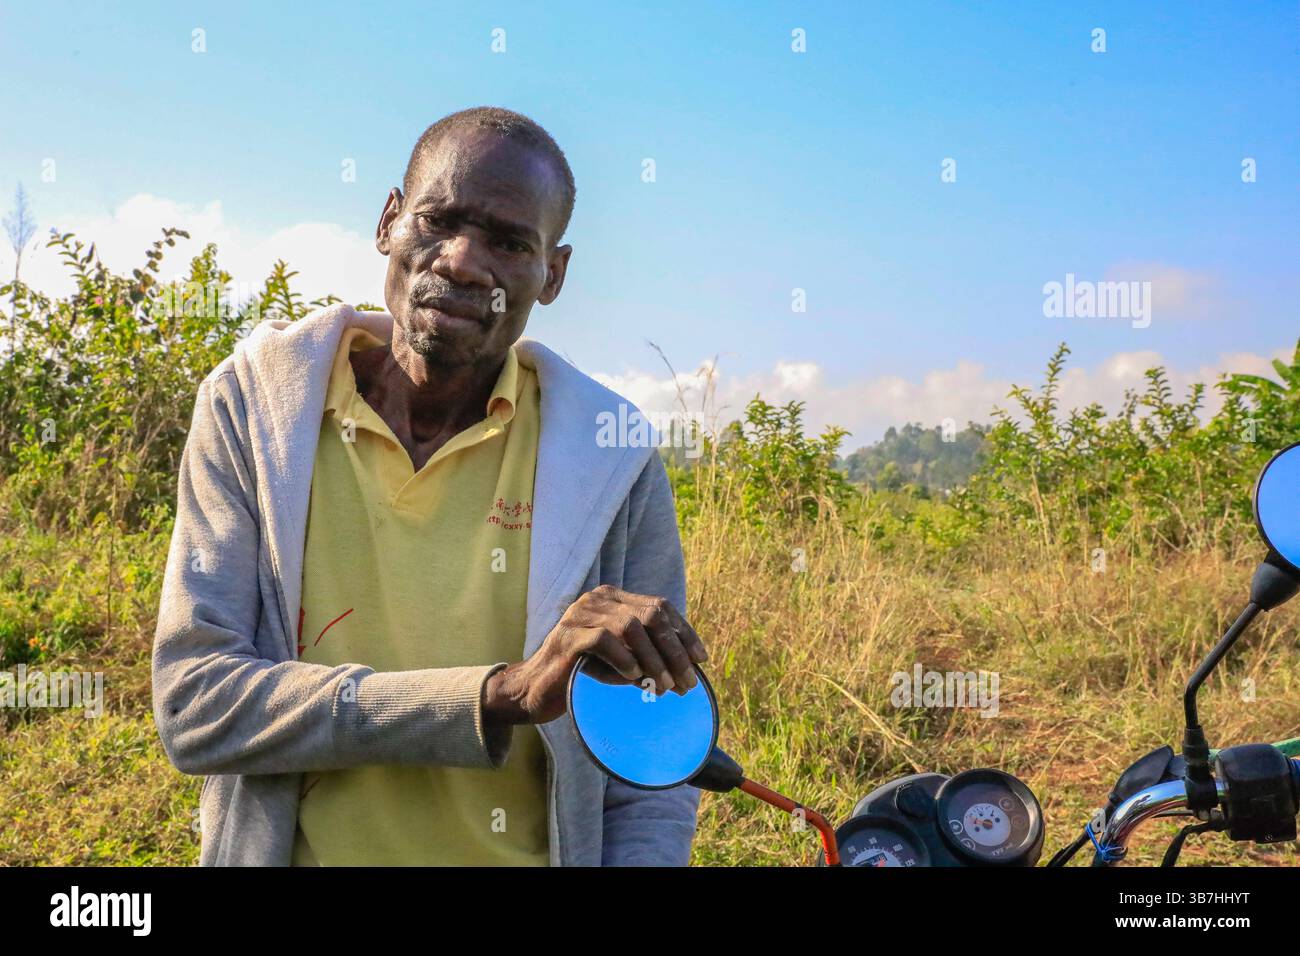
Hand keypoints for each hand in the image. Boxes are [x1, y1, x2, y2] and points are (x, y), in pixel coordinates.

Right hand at [482, 585, 707, 725]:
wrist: (537, 690)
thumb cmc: (584, 675)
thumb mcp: (624, 662)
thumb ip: (650, 656)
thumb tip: (689, 668)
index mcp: (614, 599)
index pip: (660, 607)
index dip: (684, 633)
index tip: (700, 660)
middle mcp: (598, 600)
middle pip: (651, 615)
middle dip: (674, 651)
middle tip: (686, 683)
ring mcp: (580, 614)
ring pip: (631, 627)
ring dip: (654, 660)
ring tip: (663, 687)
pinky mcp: (568, 636)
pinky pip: (604, 639)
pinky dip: (624, 659)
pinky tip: (634, 678)